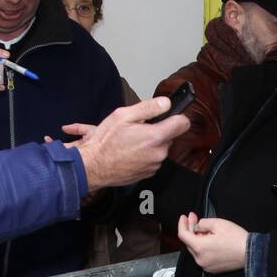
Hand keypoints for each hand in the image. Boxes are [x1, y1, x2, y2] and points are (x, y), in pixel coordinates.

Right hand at [67, 97, 190, 190]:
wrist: (94, 167)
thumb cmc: (105, 142)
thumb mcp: (123, 116)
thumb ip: (148, 108)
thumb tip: (166, 103)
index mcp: (155, 137)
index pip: (183, 124)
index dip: (177, 117)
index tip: (170, 115)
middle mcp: (159, 153)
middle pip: (169, 136)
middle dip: (157, 130)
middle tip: (138, 129)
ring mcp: (155, 165)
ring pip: (160, 148)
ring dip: (150, 143)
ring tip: (131, 142)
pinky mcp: (149, 173)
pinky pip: (153, 159)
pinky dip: (145, 154)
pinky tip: (130, 152)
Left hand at [176, 212, 247, 272]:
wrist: (250, 253)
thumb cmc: (236, 239)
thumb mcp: (218, 223)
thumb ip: (202, 223)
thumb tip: (197, 226)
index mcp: (200, 248)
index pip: (183, 235)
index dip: (182, 224)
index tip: (185, 217)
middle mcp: (200, 259)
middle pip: (189, 243)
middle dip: (191, 229)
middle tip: (195, 219)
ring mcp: (206, 266)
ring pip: (196, 250)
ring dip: (197, 239)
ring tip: (206, 229)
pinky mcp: (212, 269)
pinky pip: (203, 256)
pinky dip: (203, 248)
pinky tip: (210, 240)